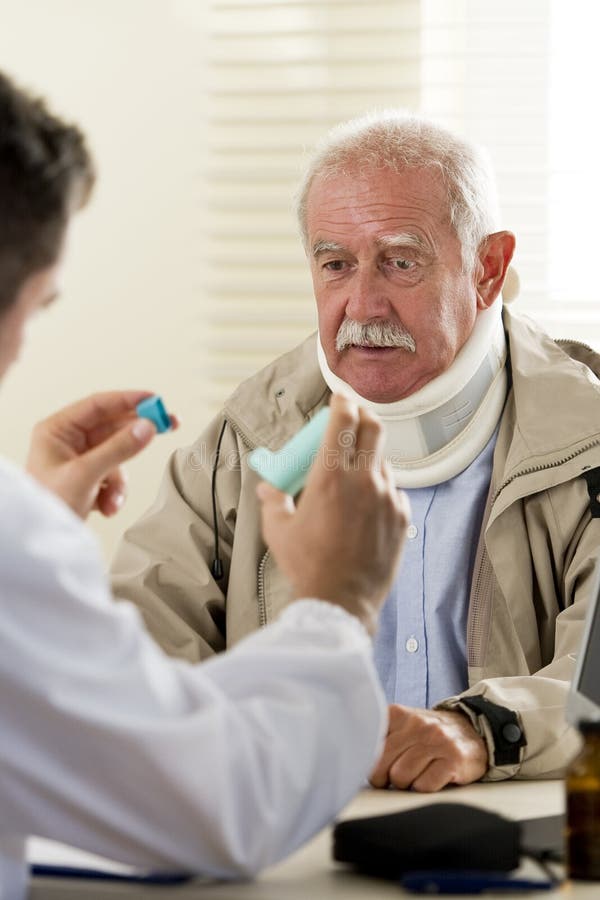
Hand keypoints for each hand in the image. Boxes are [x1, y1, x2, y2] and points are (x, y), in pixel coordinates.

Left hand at [26, 391, 177, 518]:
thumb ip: (118, 449)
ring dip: (120, 480)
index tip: (155, 401)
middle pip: (113, 428)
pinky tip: (105, 506)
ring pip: (118, 456)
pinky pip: (114, 476)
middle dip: (137, 435)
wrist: (44, 545)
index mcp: (57, 430)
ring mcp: (79, 461)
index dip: (128, 400)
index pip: (98, 405)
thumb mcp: (85, 475)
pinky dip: (115, 492)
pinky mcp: (88, 480)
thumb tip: (146, 428)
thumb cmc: (47, 507)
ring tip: (112, 498)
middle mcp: (67, 442)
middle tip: (167, 425)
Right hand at [256, 394, 409, 633]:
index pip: (343, 421)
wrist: (342, 601)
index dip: (343, 402)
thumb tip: (267, 488)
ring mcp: (387, 497)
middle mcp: (364, 480)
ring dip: (369, 458)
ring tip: (353, 474)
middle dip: (364, 415)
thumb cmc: (307, 565)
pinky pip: (393, 491)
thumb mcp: (278, 530)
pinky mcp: (401, 517)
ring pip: (383, 461)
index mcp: (330, 477)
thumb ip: (273, 501)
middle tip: (354, 417)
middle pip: (374, 427)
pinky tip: (367, 506)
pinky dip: (380, 489)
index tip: (340, 398)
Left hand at [369, 705, 487, 791]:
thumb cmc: (429, 736)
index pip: (369, 746)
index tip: (377, 767)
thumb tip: (354, 759)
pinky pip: (424, 786)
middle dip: (385, 778)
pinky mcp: (454, 760)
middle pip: (382, 765)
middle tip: (396, 776)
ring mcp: (437, 741)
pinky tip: (432, 777)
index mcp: (398, 714)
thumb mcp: (402, 726)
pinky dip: (424, 788)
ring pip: (401, 777)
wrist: (473, 732)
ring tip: (417, 774)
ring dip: (407, 784)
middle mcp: (417, 724)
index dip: (370, 764)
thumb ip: (379, 737)